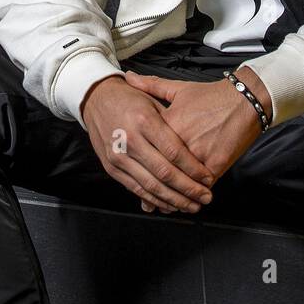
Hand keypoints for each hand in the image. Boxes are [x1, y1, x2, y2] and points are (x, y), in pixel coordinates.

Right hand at [79, 75, 217, 213]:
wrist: (96, 98)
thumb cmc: (129, 98)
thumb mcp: (153, 102)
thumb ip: (173, 125)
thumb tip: (196, 149)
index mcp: (144, 121)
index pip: (174, 152)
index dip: (194, 169)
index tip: (208, 178)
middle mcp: (130, 140)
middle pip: (165, 172)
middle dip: (188, 189)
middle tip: (205, 197)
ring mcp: (119, 156)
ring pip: (151, 185)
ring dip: (174, 200)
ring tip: (192, 206)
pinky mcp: (111, 167)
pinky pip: (135, 188)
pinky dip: (154, 199)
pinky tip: (169, 204)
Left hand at [124, 67, 271, 213]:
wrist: (245, 100)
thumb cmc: (211, 95)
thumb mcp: (178, 88)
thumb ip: (150, 85)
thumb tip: (129, 77)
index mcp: (165, 124)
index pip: (146, 150)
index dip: (140, 166)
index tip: (136, 175)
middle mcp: (179, 142)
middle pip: (159, 171)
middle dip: (154, 188)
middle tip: (151, 202)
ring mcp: (197, 155)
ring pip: (179, 183)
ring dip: (174, 197)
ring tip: (169, 206)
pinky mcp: (214, 165)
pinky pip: (200, 186)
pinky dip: (195, 195)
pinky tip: (191, 202)